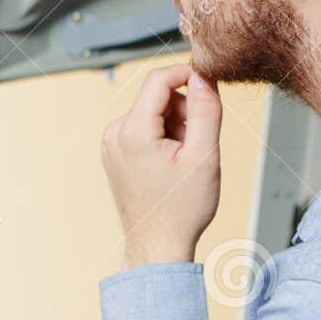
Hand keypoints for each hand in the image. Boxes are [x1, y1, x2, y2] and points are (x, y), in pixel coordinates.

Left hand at [100, 64, 222, 268]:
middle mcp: (114, 133)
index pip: (158, 79)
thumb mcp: (204, 156)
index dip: (187, 75)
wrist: (158, 244)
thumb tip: (203, 77)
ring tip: (183, 159)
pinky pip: (143, 128)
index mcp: (132, 132)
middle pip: (156, 97)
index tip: (210, 87)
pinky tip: (170, 164)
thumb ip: (206, 110)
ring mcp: (110, 144)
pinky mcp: (114, 152)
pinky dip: (162, 137)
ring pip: (151, 113)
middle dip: (183, 112)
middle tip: (197, 145)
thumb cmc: (182, 208)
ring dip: (174, 126)